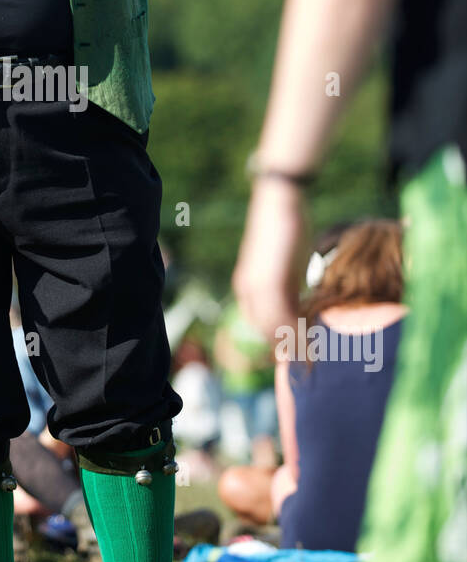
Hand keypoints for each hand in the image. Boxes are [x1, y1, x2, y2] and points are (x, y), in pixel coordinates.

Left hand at [232, 178, 308, 347]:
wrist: (280, 201)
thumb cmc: (287, 228)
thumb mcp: (287, 265)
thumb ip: (291, 287)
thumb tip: (303, 305)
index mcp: (249, 287)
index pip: (262, 324)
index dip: (281, 340)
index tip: (300, 352)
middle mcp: (248, 290)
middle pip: (267, 331)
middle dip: (288, 347)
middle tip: (311, 360)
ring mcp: (256, 287)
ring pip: (275, 328)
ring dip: (295, 344)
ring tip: (314, 355)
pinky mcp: (269, 282)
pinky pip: (283, 316)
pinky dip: (297, 331)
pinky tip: (312, 337)